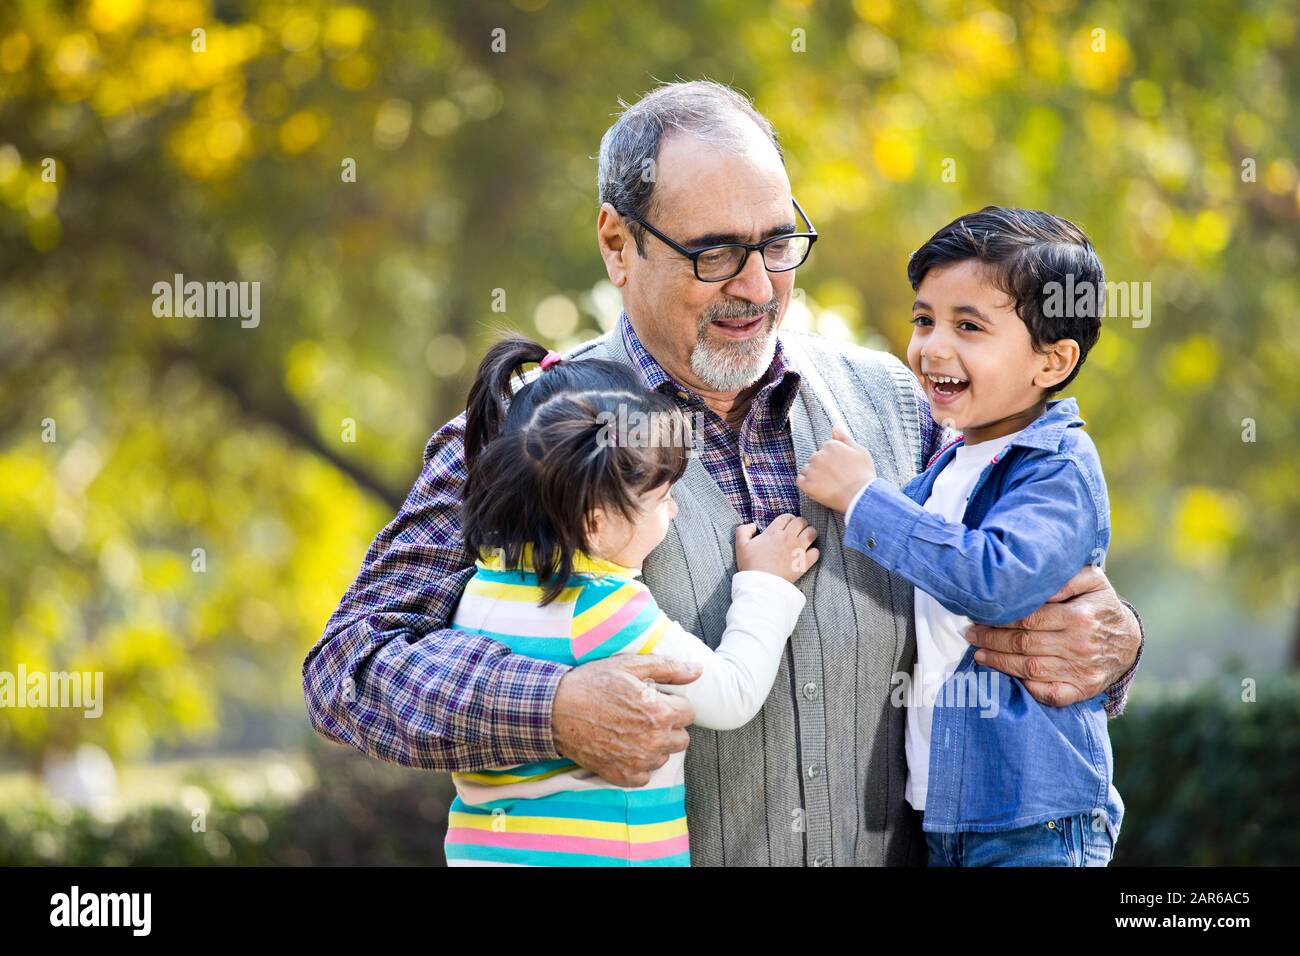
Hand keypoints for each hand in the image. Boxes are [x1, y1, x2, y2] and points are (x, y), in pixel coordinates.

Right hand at [551, 655, 701, 787]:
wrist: (555, 711)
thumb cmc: (592, 684)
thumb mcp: (630, 665)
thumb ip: (669, 668)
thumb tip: (697, 670)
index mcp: (660, 713)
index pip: (689, 712)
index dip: (672, 703)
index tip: (656, 700)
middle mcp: (654, 741)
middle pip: (681, 738)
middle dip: (668, 726)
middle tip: (644, 715)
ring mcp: (639, 761)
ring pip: (664, 756)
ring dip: (654, 745)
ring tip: (631, 729)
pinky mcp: (623, 775)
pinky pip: (645, 775)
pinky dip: (638, 763)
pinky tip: (623, 746)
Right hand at [734, 513, 819, 581]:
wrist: (760, 584)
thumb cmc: (750, 565)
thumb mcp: (740, 545)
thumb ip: (743, 530)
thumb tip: (753, 525)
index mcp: (773, 532)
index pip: (787, 517)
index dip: (788, 518)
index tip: (787, 524)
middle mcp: (788, 538)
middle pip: (801, 522)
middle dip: (800, 523)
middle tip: (797, 530)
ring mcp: (797, 550)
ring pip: (811, 533)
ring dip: (810, 533)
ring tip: (806, 538)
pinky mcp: (804, 563)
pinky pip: (816, 552)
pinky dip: (813, 552)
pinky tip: (808, 554)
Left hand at [796, 425, 876, 512]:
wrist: (861, 496)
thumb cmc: (863, 474)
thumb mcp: (859, 451)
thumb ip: (844, 438)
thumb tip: (835, 426)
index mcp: (830, 445)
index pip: (824, 450)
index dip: (832, 460)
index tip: (840, 468)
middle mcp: (818, 455)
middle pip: (814, 459)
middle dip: (822, 467)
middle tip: (835, 478)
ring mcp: (812, 470)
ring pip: (806, 469)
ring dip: (813, 475)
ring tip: (828, 484)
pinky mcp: (807, 484)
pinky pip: (800, 481)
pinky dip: (807, 484)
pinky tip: (819, 488)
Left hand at [964, 565, 1141, 707]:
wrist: (1129, 642)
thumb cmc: (1101, 606)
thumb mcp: (1092, 581)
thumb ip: (1065, 578)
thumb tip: (1038, 586)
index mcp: (1079, 617)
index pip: (1029, 619)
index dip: (1000, 619)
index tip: (980, 616)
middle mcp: (1079, 646)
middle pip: (1024, 644)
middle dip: (991, 639)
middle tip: (970, 634)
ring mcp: (1081, 672)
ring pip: (1029, 669)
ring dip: (999, 662)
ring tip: (978, 654)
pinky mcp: (1081, 691)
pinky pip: (1048, 693)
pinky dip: (1025, 687)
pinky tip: (1006, 676)